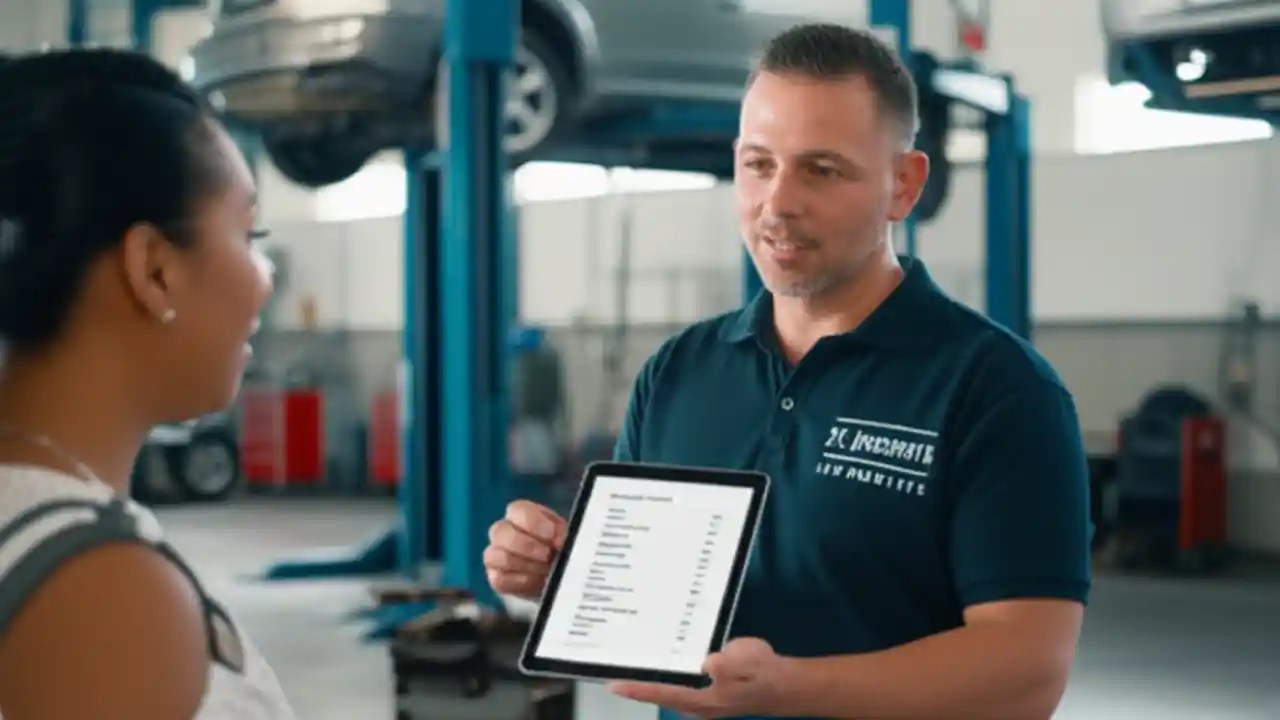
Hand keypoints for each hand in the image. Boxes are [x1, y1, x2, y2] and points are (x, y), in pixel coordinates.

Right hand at [484, 500, 565, 600]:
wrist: (559, 577)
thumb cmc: (561, 549)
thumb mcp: (567, 537)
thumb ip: (563, 534)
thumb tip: (560, 539)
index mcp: (521, 514)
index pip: (517, 509)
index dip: (533, 522)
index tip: (551, 534)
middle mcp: (503, 531)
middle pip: (500, 531)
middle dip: (526, 545)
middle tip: (547, 555)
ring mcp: (495, 554)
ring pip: (496, 555)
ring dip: (525, 564)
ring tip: (546, 570)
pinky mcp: (496, 577)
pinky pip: (499, 579)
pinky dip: (520, 581)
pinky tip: (536, 581)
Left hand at [608, 638, 792, 718]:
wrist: (781, 682)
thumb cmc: (760, 675)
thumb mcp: (746, 665)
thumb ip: (727, 666)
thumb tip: (709, 663)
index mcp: (701, 700)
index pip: (663, 693)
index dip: (638, 689)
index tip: (614, 684)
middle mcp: (695, 699)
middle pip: (660, 690)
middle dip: (638, 680)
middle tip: (611, 667)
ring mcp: (699, 691)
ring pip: (668, 682)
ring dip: (652, 671)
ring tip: (628, 656)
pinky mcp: (705, 680)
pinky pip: (680, 671)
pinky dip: (667, 662)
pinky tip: (660, 647)